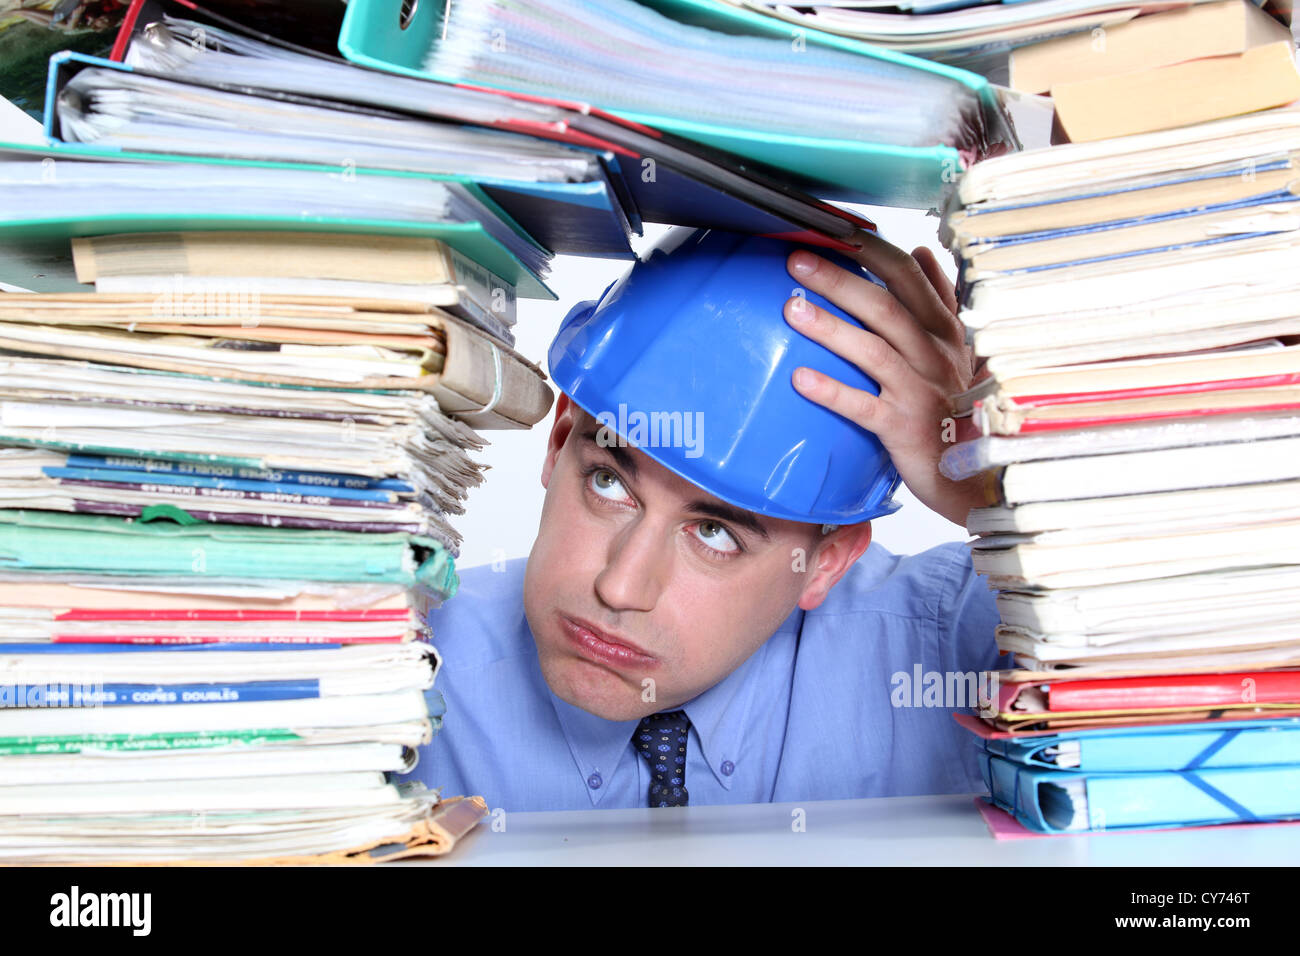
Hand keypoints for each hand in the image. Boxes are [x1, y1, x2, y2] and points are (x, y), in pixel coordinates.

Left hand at [783, 229, 984, 527]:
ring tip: (791, 309)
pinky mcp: (903, 428)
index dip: (872, 251)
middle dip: (839, 280)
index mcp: (942, 332)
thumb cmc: (955, 407)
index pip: (908, 278)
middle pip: (884, 307)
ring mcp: (918, 392)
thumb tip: (922, 250)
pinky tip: (801, 379)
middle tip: (797, 260)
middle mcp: (932, 356)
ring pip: (872, 351)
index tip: (835, 230)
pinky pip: (864, 407)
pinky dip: (833, 392)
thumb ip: (938, 299)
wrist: (975, 474)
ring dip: (831, 327)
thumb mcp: (955, 348)